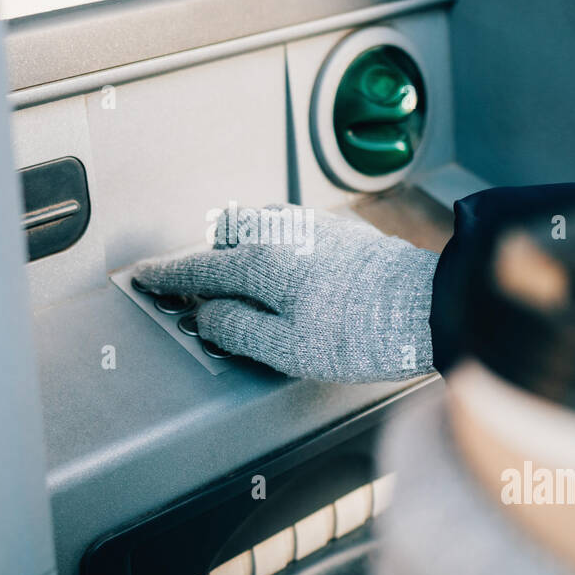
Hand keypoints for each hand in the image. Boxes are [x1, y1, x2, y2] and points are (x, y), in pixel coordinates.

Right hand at [134, 204, 438, 382]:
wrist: (427, 307)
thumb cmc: (361, 334)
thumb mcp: (287, 348)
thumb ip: (238, 330)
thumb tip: (207, 317)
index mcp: (262, 263)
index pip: (200, 268)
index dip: (168, 276)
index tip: (147, 278)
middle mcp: (284, 234)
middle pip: (227, 233)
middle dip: (209, 256)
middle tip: (202, 289)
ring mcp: (315, 228)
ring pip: (260, 226)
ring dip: (243, 249)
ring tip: (247, 286)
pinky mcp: (341, 232)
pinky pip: (289, 230)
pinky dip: (274, 247)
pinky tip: (289, 274)